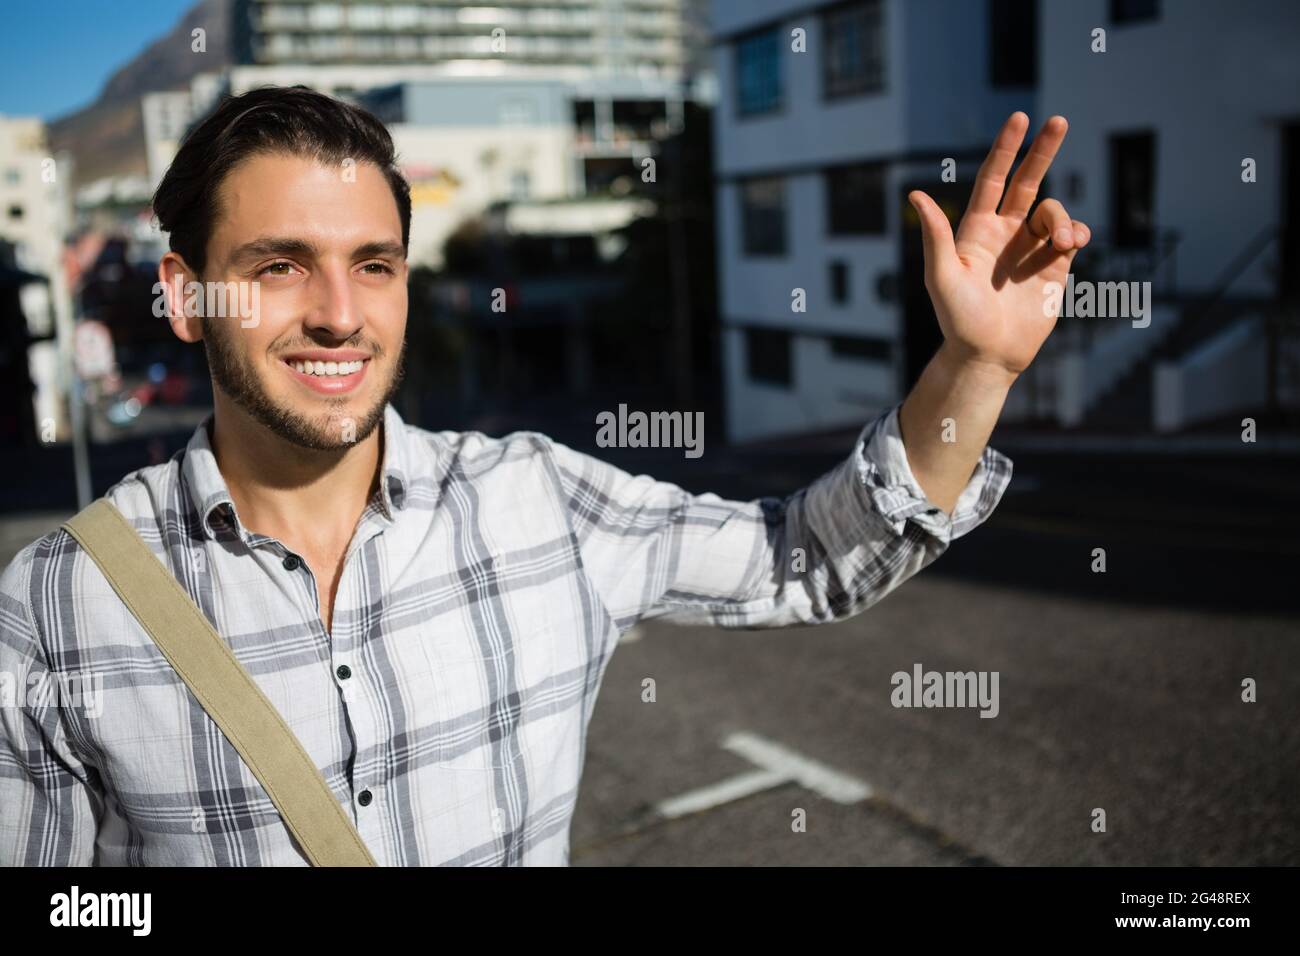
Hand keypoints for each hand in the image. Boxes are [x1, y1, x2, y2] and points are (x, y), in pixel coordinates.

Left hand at [908, 112, 1089, 381]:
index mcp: (976, 229)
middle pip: (1027, 181)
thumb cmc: (958, 320)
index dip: (1006, 148)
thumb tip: (915, 195)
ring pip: (1053, 212)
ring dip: (1061, 218)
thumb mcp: (941, 277)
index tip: (1020, 118)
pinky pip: (1071, 236)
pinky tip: (1072, 244)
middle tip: (1059, 120)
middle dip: (1042, 150)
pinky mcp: (1053, 268)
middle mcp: (1004, 233)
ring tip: (1062, 242)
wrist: (988, 356)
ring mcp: (1029, 249)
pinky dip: (1075, 233)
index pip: (993, 178)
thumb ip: (936, 236)